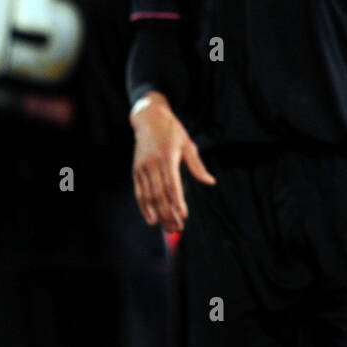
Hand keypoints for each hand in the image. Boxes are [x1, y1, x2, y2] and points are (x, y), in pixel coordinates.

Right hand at [130, 93, 215, 232]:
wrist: (149, 118)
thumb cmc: (172, 132)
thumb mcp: (188, 144)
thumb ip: (197, 166)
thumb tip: (211, 182)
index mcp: (167, 157)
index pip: (172, 185)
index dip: (177, 202)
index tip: (184, 216)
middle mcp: (152, 164)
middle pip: (160, 195)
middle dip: (168, 213)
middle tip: (177, 228)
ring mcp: (142, 168)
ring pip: (148, 196)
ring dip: (158, 214)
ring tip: (168, 228)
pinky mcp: (136, 170)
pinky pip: (139, 192)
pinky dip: (144, 207)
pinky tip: (152, 219)